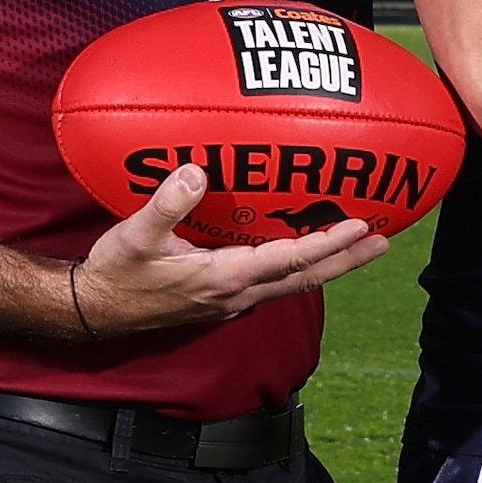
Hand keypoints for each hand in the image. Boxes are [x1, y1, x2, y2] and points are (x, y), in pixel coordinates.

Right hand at [73, 165, 391, 339]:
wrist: (96, 309)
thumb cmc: (115, 273)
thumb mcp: (135, 235)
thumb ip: (167, 204)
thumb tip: (197, 172)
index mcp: (224, 277)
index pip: (290, 259)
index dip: (328, 243)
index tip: (361, 225)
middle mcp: (237, 293)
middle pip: (307, 277)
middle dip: (347, 259)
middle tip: (385, 240)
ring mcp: (232, 300)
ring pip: (294, 282)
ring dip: (330, 264)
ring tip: (360, 244)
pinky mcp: (223, 299)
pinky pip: (275, 281)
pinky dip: (301, 267)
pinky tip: (307, 251)